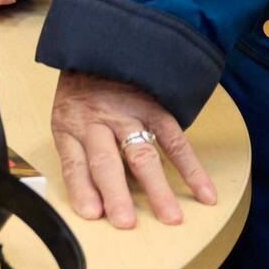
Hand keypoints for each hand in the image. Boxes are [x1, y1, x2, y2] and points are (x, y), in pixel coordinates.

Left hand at [50, 70, 217, 227]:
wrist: (98, 46)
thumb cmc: (81, 93)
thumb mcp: (65, 118)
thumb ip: (77, 156)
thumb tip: (93, 203)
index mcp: (69, 126)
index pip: (73, 163)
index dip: (81, 188)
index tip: (92, 214)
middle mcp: (96, 122)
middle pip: (106, 161)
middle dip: (116, 194)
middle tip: (126, 222)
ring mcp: (127, 114)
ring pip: (142, 154)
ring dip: (156, 187)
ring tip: (171, 217)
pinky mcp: (154, 109)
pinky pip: (174, 140)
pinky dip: (191, 168)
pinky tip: (203, 192)